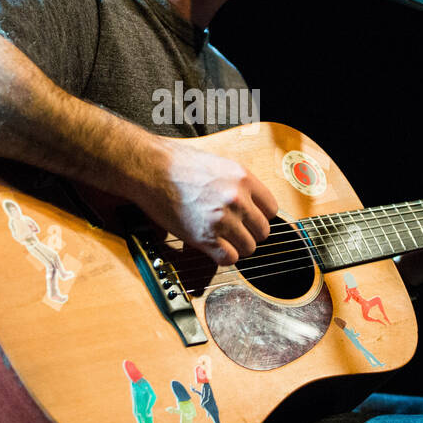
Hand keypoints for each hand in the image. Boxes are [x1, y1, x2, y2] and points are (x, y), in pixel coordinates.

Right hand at [139, 141, 278, 265]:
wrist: (151, 168)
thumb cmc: (177, 163)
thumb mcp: (218, 164)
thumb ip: (238, 184)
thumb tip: (250, 203)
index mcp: (243, 178)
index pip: (272, 209)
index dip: (259, 216)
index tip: (250, 220)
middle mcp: (237, 198)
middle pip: (263, 231)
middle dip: (249, 233)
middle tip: (233, 231)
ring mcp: (223, 219)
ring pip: (249, 247)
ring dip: (236, 247)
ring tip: (221, 239)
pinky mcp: (206, 237)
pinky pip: (230, 258)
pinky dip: (222, 257)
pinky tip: (212, 247)